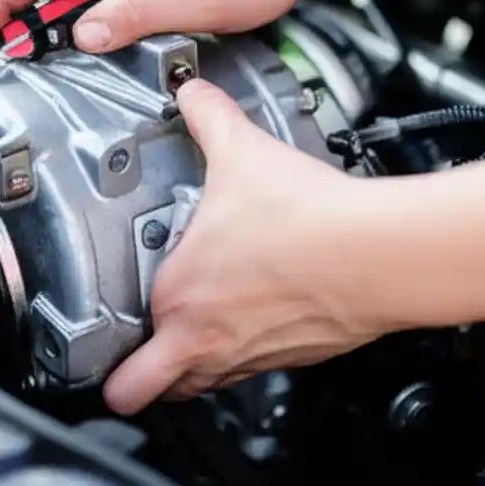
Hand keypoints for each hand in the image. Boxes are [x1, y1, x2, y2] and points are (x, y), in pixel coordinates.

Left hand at [102, 78, 396, 415]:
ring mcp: (254, 356)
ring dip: (189, 369)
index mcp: (178, 299)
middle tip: (128, 365)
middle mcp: (208, 340)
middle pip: (147, 393)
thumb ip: (209, 118)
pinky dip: (245, 353)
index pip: (122, 352)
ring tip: (188, 335)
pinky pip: (256, 370)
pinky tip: (255, 314)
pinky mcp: (296, 357)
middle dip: (133, 384)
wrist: (375, 253)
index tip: (111, 320)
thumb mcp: (241, 154)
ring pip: (202, 387)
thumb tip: (193, 92)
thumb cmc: (306, 219)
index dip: (109, 338)